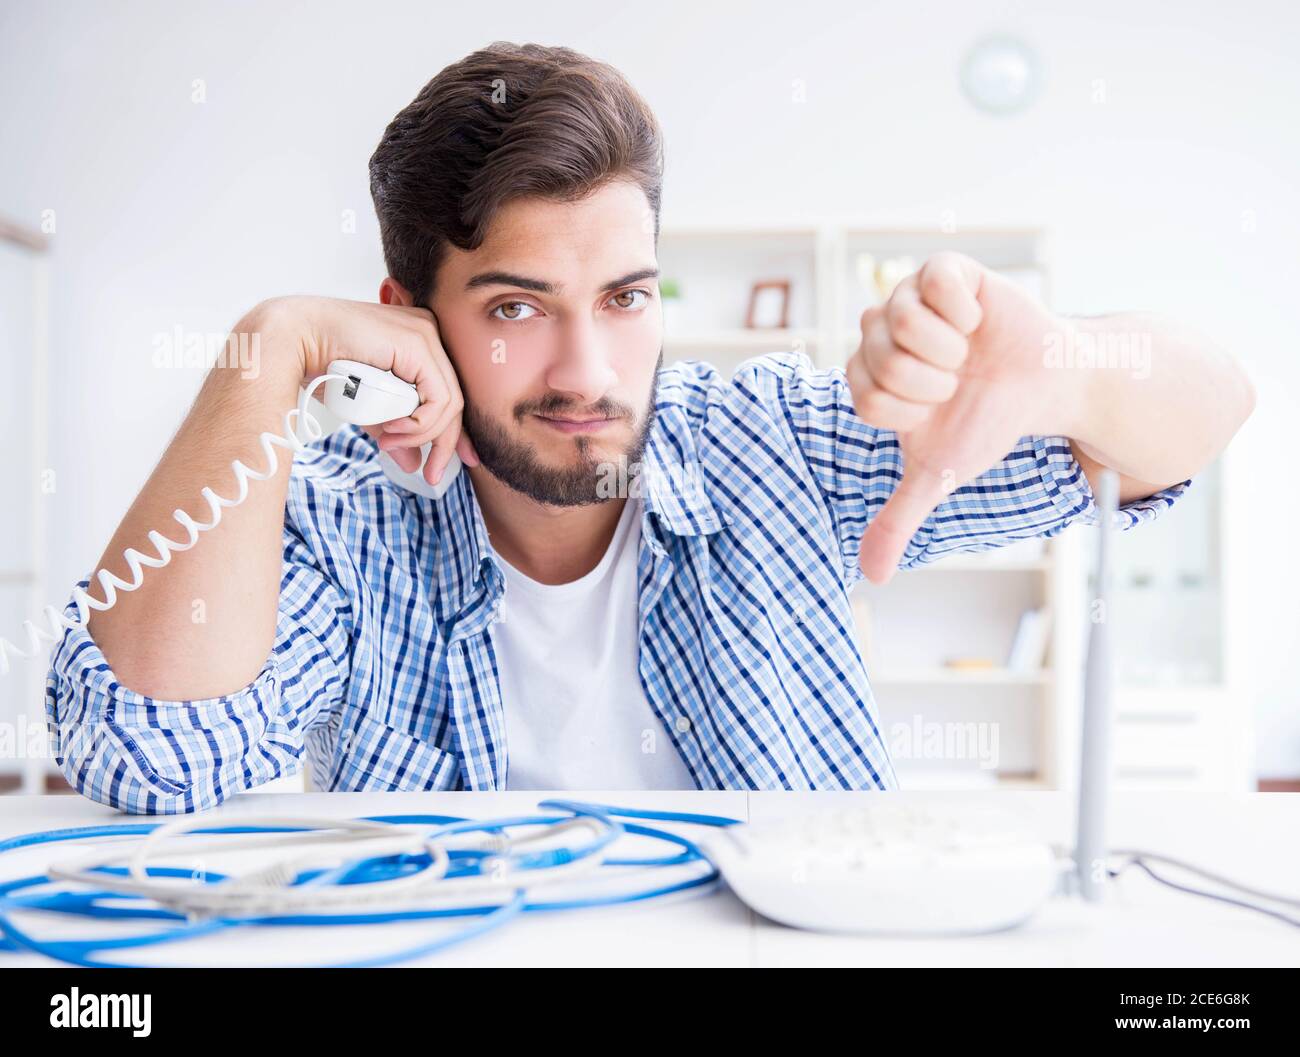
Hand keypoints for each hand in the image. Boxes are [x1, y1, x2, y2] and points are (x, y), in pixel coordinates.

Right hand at [268, 295, 478, 485]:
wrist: (292, 341)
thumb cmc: (322, 366)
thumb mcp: (367, 406)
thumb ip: (393, 429)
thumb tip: (413, 463)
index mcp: (420, 343)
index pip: (450, 394)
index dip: (457, 434)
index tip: (457, 463)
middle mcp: (428, 334)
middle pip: (453, 400)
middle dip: (446, 443)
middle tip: (431, 474)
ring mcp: (425, 336)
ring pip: (448, 403)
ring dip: (421, 434)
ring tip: (388, 441)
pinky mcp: (418, 344)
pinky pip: (438, 398)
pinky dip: (419, 423)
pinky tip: (393, 429)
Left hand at [845, 252, 1078, 584]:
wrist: (1046, 387)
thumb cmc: (986, 423)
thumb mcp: (940, 473)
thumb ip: (900, 517)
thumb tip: (872, 575)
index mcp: (868, 378)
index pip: (865, 396)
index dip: (910, 409)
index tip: (938, 409)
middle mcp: (879, 334)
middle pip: (879, 359)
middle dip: (930, 382)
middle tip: (957, 381)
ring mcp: (909, 297)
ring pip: (901, 320)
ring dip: (947, 348)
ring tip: (967, 352)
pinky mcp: (945, 271)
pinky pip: (935, 279)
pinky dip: (964, 310)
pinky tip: (977, 321)